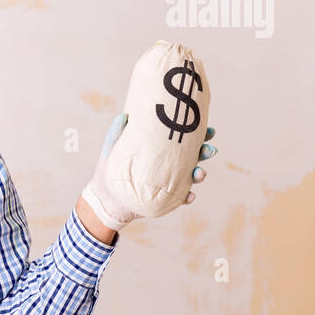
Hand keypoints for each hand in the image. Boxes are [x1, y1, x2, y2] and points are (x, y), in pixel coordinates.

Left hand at [82, 115, 219, 230]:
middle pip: (194, 156)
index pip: (184, 139)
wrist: (104, 197)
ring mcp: (169, 182)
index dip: (199, 135)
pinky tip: (189, 196)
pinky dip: (187, 198)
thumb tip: (124, 115)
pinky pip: (180, 198)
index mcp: (161, 150)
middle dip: (205, 152)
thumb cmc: (110, 169)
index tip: (209, 130)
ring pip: (191, 177)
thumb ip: (117, 132)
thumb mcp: (113, 149)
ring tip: (199, 173)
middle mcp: (168, 165)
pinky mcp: (165, 199)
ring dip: (199, 174)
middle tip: (210, 150)